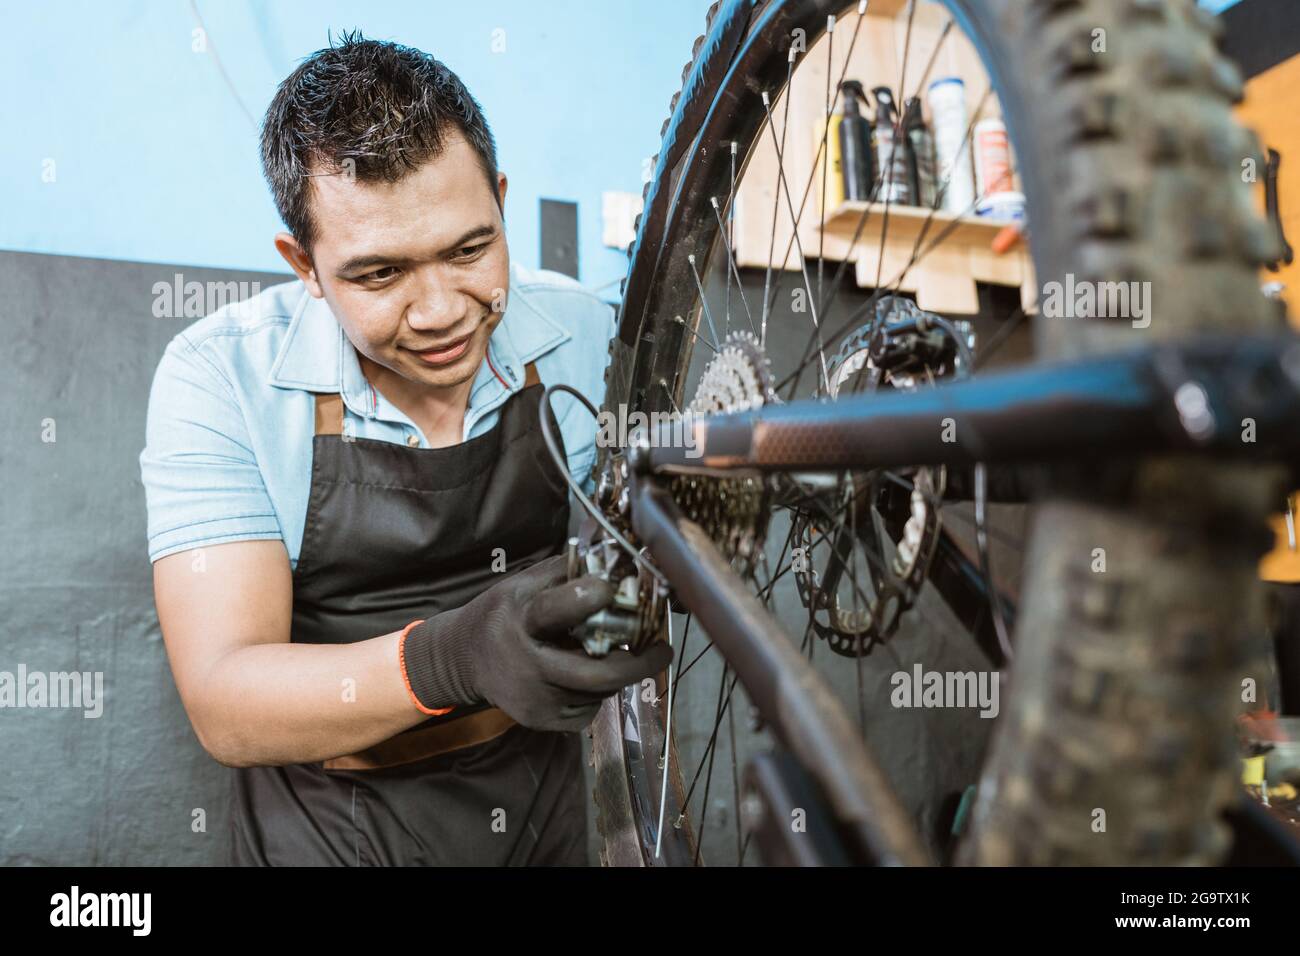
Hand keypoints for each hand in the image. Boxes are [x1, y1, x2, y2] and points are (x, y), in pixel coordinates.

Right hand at [401, 554, 673, 730]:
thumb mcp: (521, 584)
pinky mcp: (540, 722)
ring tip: (619, 655)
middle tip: (663, 650)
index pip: (554, 611)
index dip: (588, 598)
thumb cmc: (502, 613)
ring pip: (597, 692)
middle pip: (593, 674)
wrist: (461, 660)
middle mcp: (526, 664)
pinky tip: (586, 677)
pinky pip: (588, 710)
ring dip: (617, 673)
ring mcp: (534, 699)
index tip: (616, 587)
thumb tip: (614, 558)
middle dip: (637, 664)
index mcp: (519, 621)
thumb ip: (564, 572)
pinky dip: (598, 693)